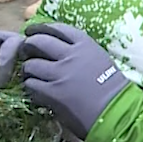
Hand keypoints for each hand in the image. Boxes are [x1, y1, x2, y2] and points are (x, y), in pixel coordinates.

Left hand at [20, 23, 131, 140]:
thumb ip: (79, 52)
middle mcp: (71, 55)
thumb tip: (57, 50)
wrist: (118, 113)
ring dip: (27, 70)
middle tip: (24, 52)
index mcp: (85, 45)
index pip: (57, 29)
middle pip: (39, 42)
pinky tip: (35, 92)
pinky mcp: (53, 93)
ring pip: (31, 65)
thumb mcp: (99, 60)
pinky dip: (30, 87)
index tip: (31, 32)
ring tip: (29, 76)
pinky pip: (31, 85)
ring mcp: (61, 74)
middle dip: (28, 46)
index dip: (40, 29)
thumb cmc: (112, 89)